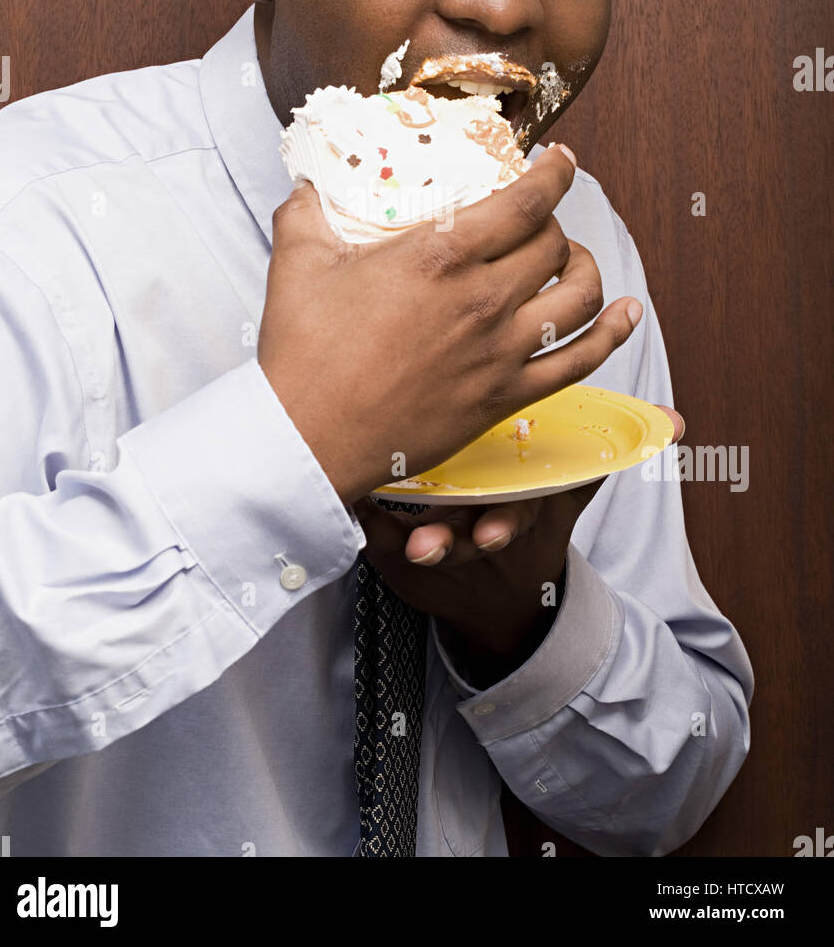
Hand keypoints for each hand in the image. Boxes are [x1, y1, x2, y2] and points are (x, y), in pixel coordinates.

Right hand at [258, 145, 641, 505]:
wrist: (308, 438)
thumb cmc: (301, 353)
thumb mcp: (297, 264)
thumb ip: (306, 214)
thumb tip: (307, 187)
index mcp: (440, 255)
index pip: (524, 201)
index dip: (555, 174)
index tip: (563, 160)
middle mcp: (481, 299)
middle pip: (553, 245)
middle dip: (555, 224)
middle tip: (538, 222)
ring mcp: (499, 351)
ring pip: (578, 296)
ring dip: (586, 270)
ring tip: (574, 262)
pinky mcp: (504, 397)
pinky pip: (580, 362)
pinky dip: (612, 334)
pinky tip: (627, 315)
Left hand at [353, 407, 684, 683]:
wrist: (502, 601)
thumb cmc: (527, 520)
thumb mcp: (570, 490)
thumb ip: (610, 450)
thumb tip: (672, 419)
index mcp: (517, 512)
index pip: (515, 516)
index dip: (504, 526)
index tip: (493, 533)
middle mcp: (474, 531)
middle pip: (460, 536)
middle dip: (445, 542)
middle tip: (424, 546)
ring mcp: (434, 543)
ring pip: (415, 543)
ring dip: (399, 545)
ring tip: (386, 544)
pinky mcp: (390, 550)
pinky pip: (372, 537)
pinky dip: (362, 527)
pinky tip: (347, 508)